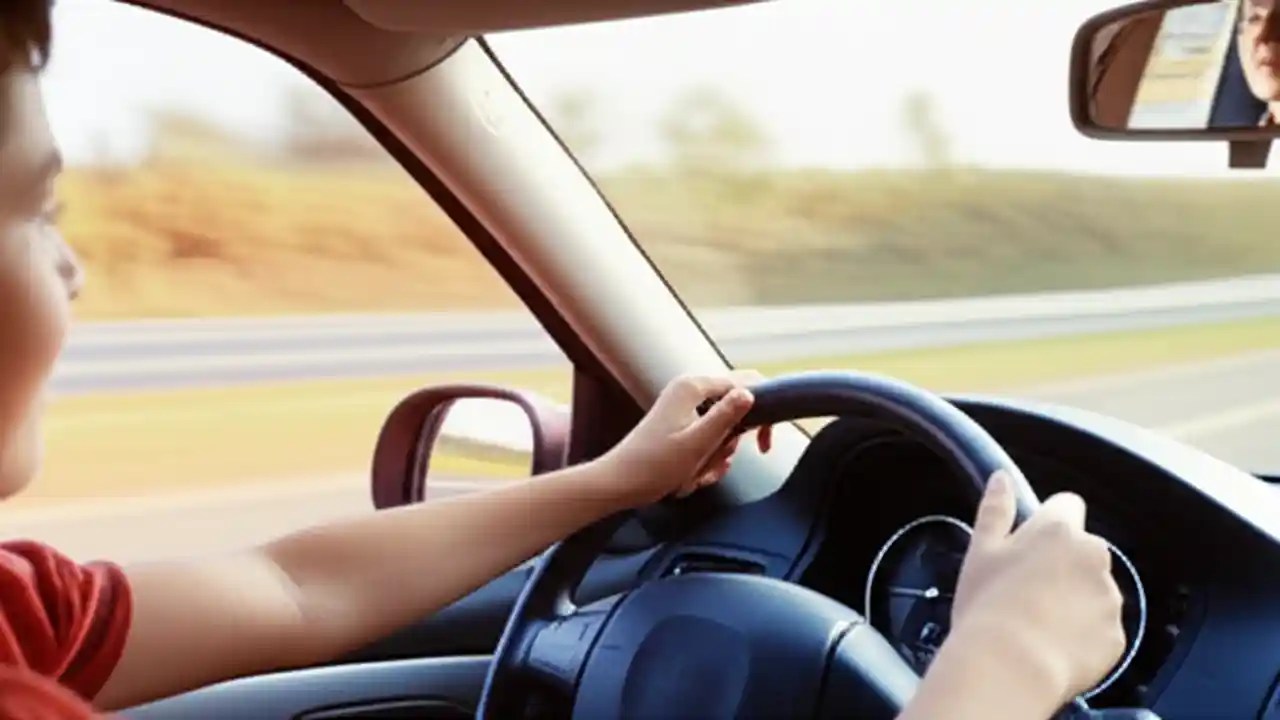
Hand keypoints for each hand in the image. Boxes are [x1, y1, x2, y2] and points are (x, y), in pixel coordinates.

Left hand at [600, 370, 773, 506]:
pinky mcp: (680, 426)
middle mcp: (688, 392)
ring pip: (721, 431)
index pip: (744, 386)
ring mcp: (684, 409)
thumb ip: (726, 416)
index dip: (760, 415)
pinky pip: (707, 441)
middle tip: (711, 462)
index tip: (764, 446)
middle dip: (728, 445)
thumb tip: (751, 394)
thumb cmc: (653, 465)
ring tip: (694, 473)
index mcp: (692, 387)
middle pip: (734, 412)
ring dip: (714, 458)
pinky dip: (704, 462)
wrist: (619, 484)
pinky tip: (689, 477)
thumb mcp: (697, 443)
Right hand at [950, 472, 1125, 706]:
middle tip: (1027, 591)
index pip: (1067, 505)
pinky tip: (1055, 648)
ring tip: (1039, 626)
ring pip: (1094, 590)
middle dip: (1064, 565)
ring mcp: (1109, 598)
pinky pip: (1101, 628)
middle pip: (1083, 550)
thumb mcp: (980, 552)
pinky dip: (1084, 635)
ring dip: (1076, 600)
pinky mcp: (1117, 636)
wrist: (1009, 666)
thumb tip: (1001, 476)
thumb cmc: (988, 604)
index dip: (1049, 523)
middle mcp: (1093, 556)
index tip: (1030, 545)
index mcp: (1059, 530)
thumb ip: (995, 510)